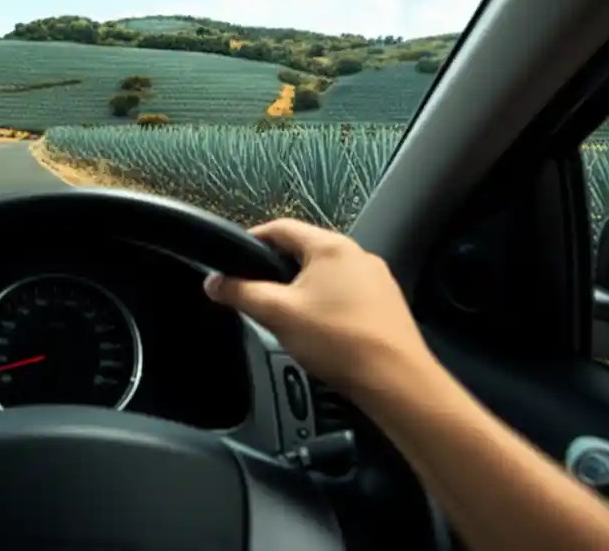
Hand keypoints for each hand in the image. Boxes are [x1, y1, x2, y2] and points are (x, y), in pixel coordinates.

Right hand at [203, 218, 433, 399]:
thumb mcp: (277, 314)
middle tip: (254, 291)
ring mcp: (377, 278)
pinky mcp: (387, 303)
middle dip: (277, 269)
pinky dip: (326, 303)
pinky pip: (346, 293)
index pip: (281, 228)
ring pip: (326, 274)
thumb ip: (240, 293)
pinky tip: (319, 328)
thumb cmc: (337, 340)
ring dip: (302, 288)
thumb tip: (213, 281)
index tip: (233, 258)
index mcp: (330, 247)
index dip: (252, 240)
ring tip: (285, 313)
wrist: (395, 381)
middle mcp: (357, 254)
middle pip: (304, 251)